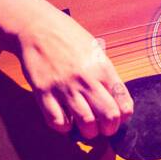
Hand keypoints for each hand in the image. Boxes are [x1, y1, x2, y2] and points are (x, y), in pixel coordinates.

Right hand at [0, 0, 132, 138]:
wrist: (36, 27)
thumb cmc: (67, 37)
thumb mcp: (94, 49)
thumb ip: (105, 72)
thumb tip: (117, 96)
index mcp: (103, 68)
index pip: (124, 102)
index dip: (123, 117)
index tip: (117, 118)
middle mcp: (86, 79)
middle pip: (109, 117)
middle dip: (109, 130)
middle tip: (103, 129)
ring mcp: (65, 86)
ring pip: (86, 124)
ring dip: (88, 132)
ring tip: (86, 128)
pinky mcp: (43, 92)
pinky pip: (57, 121)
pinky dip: (63, 127)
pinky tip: (64, 121)